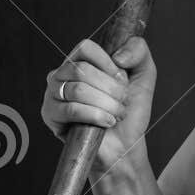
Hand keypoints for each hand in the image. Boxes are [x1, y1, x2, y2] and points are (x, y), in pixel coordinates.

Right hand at [40, 36, 155, 173]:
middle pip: (81, 69)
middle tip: (122, 103)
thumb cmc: (131, 112)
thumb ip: (138, 51)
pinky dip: (95, 116)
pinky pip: (71, 109)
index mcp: (81, 61)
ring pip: (78, 90)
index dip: (107, 64)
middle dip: (111, 89)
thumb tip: (118, 55)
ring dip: (106, 104)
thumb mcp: (144, 75)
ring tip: (116, 115)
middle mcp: (63, 74)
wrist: (125, 146)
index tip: (122, 80)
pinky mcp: (51, 115)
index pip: (85, 48)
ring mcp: (53, 94)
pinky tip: (107, 122)